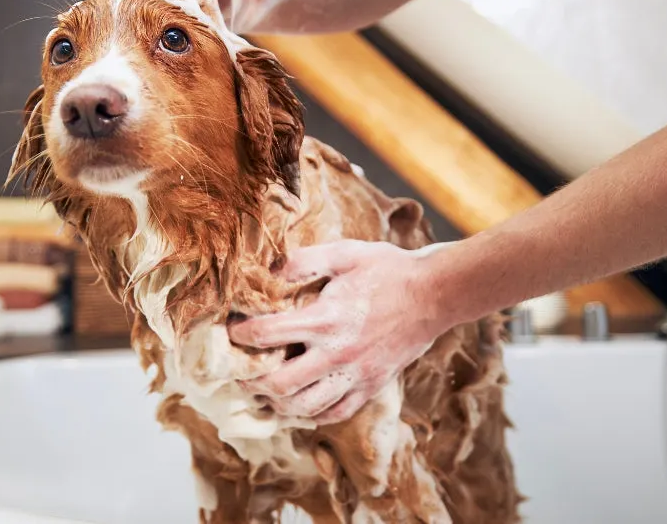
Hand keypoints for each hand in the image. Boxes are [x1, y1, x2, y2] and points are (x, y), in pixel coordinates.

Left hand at [228, 240, 447, 424]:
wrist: (434, 294)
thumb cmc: (388, 270)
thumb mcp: (346, 253)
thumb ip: (305, 260)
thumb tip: (270, 268)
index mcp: (326, 318)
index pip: (268, 334)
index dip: (242, 335)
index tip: (231, 331)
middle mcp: (337, 353)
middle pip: (281, 384)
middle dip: (252, 381)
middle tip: (239, 373)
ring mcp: (355, 375)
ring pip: (306, 407)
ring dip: (278, 403)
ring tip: (265, 392)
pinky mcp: (371, 387)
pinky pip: (335, 413)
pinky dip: (312, 414)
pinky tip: (300, 404)